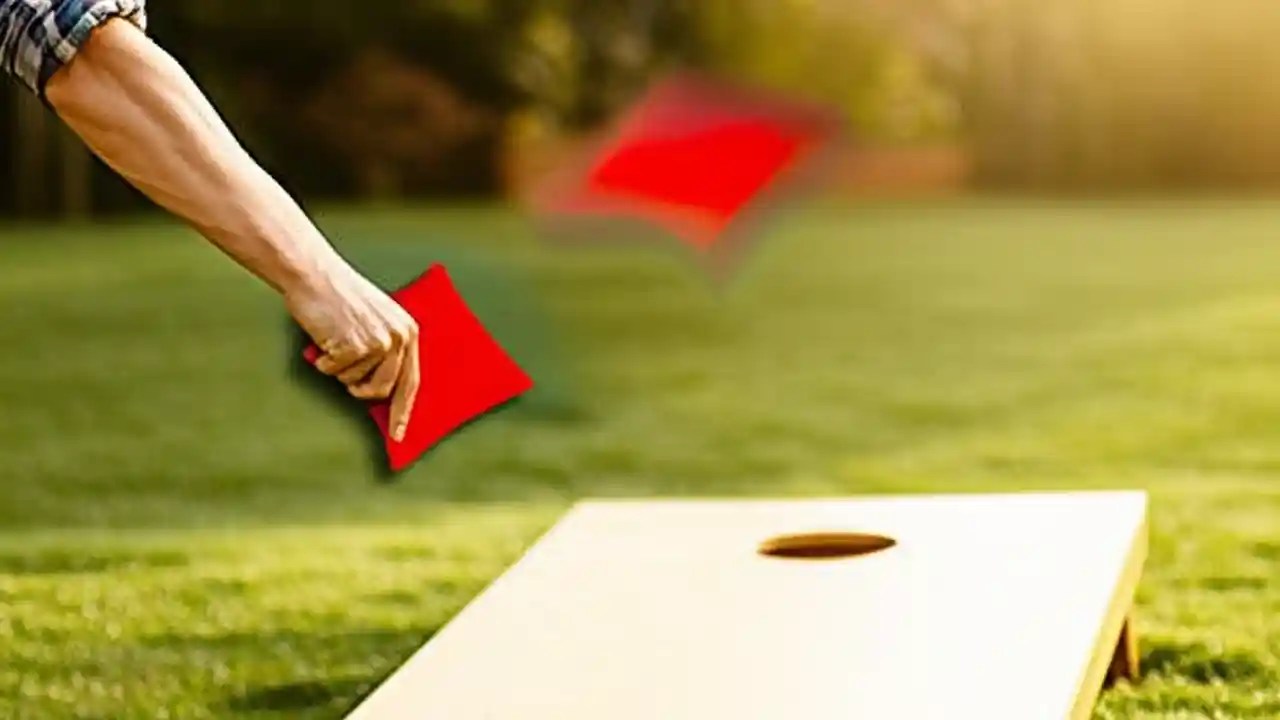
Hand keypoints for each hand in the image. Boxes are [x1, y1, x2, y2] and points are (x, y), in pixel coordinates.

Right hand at [286, 266, 419, 440]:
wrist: (316, 274)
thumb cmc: (341, 298)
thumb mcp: (376, 321)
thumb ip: (386, 352)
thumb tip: (382, 394)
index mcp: (409, 331)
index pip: (411, 382)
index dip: (403, 411)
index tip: (399, 434)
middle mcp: (399, 338)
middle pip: (384, 389)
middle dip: (362, 390)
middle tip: (347, 378)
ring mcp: (378, 343)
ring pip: (355, 382)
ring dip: (339, 368)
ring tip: (335, 341)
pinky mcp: (355, 346)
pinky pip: (334, 371)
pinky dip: (323, 360)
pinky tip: (323, 339)